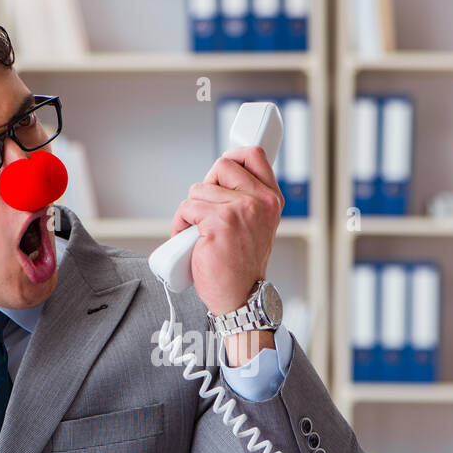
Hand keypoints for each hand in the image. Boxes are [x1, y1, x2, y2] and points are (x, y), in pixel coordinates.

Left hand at [170, 145, 283, 316]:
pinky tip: (190, 239)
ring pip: (199, 189)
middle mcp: (260, 202)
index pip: (254, 156)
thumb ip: (246, 199)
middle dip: (207, 187)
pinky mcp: (218, 222)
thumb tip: (220, 176)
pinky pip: (187, 207)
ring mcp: (240, 210)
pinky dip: (181, 224)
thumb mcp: (257, 226)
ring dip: (192, 210)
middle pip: (221, 166)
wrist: (240, 296)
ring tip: (200, 232)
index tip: (221, 172)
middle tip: (207, 211)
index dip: (232, 158)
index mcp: (271, 200)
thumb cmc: (242, 266)